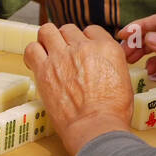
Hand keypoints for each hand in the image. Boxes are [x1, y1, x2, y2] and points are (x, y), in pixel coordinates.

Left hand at [25, 24, 133, 155]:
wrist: (96, 126)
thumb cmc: (112, 112)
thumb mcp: (124, 80)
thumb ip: (110, 64)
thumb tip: (101, 64)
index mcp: (106, 48)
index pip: (91, 31)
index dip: (84, 40)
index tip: (80, 50)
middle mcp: (84, 47)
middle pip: (68, 29)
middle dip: (65, 40)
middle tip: (62, 54)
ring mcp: (62, 56)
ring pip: (47, 31)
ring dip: (46, 40)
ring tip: (46, 53)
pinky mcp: (44, 69)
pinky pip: (31, 49)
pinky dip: (32, 54)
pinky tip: (35, 63)